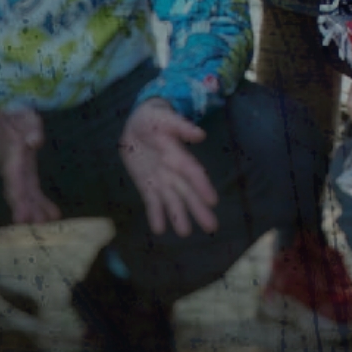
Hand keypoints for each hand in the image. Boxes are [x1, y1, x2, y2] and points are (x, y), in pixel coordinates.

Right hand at [0, 105, 55, 224]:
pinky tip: (52, 214)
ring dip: (34, 208)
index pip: (15, 178)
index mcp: (13, 154)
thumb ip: (32, 128)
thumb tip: (35, 143)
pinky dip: (40, 202)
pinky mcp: (26, 171)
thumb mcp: (24, 116)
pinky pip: (32, 189)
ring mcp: (20, 170)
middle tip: (36, 224)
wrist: (0, 118)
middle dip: (27, 207)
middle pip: (20, 189)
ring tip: (45, 223)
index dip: (19, 195)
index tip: (21, 213)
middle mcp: (15, 166)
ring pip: (26, 192)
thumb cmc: (12, 118)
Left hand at [118, 96, 219, 237]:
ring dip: (178, 216)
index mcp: (178, 155)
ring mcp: (160, 179)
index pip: (193, 173)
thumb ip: (181, 127)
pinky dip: (156, 216)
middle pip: (187, 193)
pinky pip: (152, 202)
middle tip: (211, 227)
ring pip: (172, 201)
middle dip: (198, 209)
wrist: (138, 125)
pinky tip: (159, 229)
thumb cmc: (154, 118)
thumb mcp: (164, 118)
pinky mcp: (147, 185)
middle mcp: (173, 171)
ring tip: (184, 233)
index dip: (203, 186)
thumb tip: (200, 135)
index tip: (213, 201)